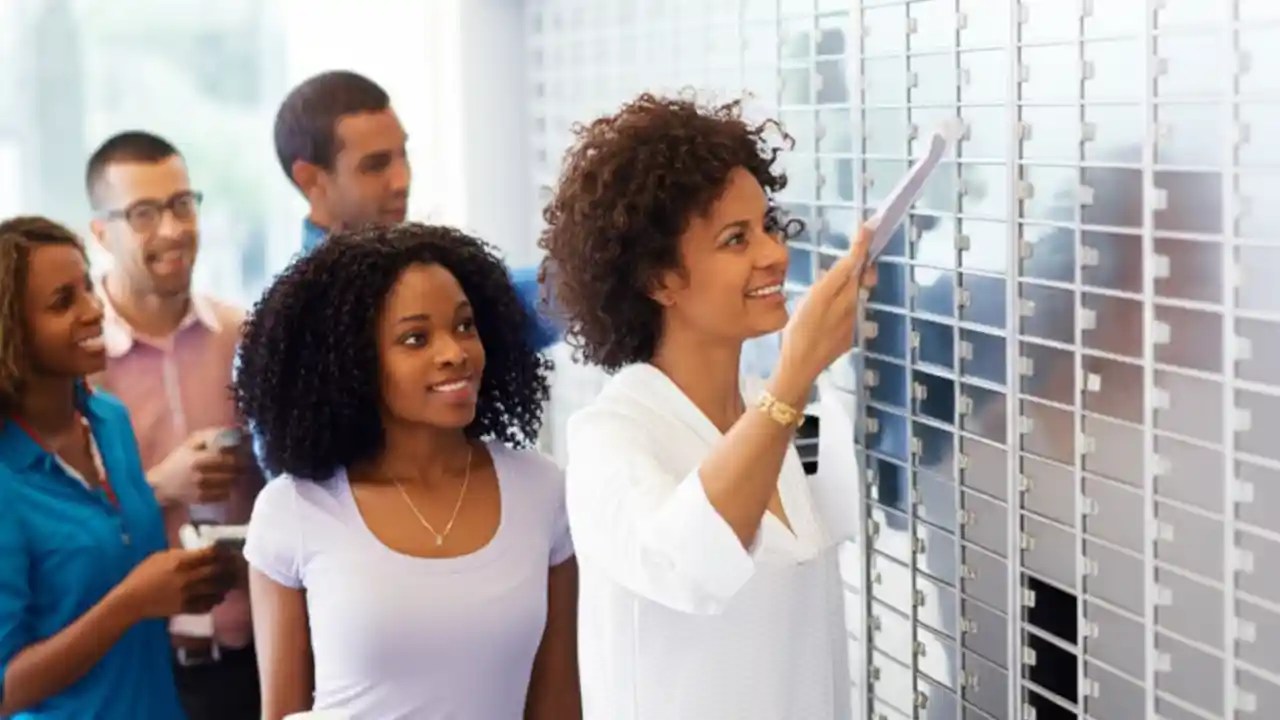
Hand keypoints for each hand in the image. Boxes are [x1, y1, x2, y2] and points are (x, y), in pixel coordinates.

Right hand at [116, 547, 236, 619]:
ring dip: (226, 585)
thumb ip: (180, 555)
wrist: (131, 600)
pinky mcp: (185, 609)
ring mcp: (188, 595)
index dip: (222, 552)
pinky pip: (207, 605)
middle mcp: (188, 578)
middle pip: (217, 571)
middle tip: (236, 565)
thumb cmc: (143, 575)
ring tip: (232, 581)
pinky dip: (215, 600)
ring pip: (216, 589)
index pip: (209, 554)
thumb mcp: (160, 557)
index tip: (227, 550)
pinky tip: (218, 597)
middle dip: (229, 567)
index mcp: (181, 562)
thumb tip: (197, 553)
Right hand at [148, 428, 250, 506]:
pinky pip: (225, 495)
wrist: (160, 486)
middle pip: (232, 471)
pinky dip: (229, 489)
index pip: (228, 458)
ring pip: (231, 483)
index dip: (240, 456)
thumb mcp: (188, 444)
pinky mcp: (203, 500)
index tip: (245, 453)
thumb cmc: (175, 462)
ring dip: (237, 478)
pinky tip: (227, 485)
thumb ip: (208, 436)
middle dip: (242, 467)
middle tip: (247, 464)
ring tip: (238, 473)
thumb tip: (229, 431)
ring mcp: (203, 489)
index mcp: (199, 458)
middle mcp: (203, 474)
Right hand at [773, 225, 878, 402]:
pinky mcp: (849, 336)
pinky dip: (845, 304)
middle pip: (862, 278)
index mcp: (843, 294)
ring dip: (853, 283)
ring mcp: (853, 323)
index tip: (870, 224)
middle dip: (861, 263)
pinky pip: (850, 312)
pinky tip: (828, 312)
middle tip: (857, 249)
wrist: (800, 368)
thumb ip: (835, 278)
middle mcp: (854, 306)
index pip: (856, 262)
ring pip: (857, 295)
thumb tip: (855, 262)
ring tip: (838, 282)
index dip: (862, 243)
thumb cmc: (799, 332)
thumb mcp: (812, 299)